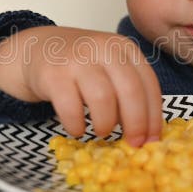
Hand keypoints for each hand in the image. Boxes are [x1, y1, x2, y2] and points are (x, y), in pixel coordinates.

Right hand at [0, 26, 162, 145]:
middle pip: (130, 91)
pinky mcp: (53, 74)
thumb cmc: (81, 65)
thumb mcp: (110, 67)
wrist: (39, 49)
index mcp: (124, 48)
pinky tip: (77, 129)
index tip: (152, 139)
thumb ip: (128, 91)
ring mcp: (77, 59)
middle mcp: (103, 48)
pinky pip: (71, 108)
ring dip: (106, 123)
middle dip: (136, 124)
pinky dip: (77, 125)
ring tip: (102, 131)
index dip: (153, 116)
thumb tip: (145, 133)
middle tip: (132, 143)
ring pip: (103, 99)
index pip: (148, 84)